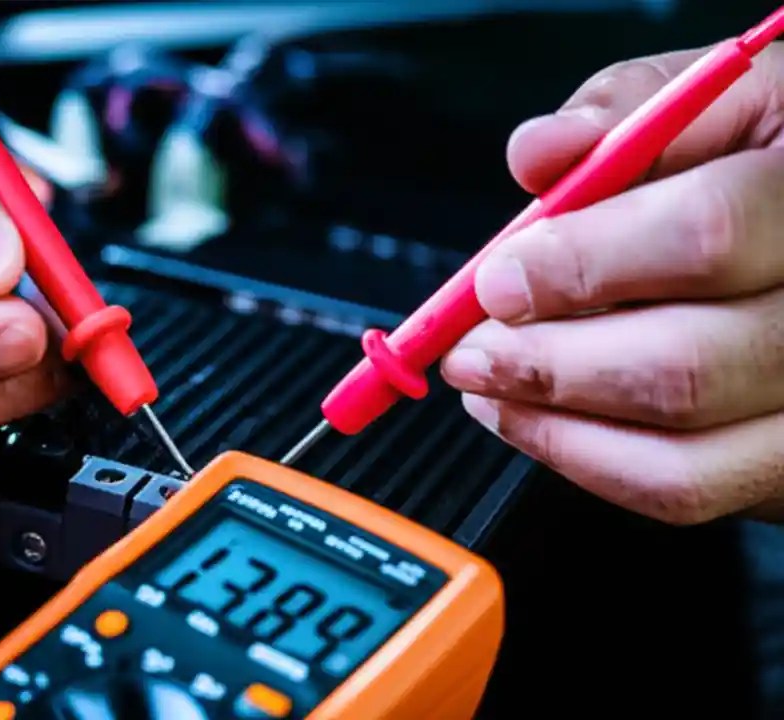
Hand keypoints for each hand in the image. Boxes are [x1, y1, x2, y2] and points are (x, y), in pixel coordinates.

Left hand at [441, 44, 783, 524]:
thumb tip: (540, 152)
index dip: (580, 264)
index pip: (704, 235)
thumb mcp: (718, 99)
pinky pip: (684, 491)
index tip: (499, 275)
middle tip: (470, 344)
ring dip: (549, 423)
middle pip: (685, 366)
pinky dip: (585, 461)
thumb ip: (626, 111)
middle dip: (544, 362)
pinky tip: (532, 417)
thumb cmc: (768, 157)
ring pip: (681, 454)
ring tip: (486, 379)